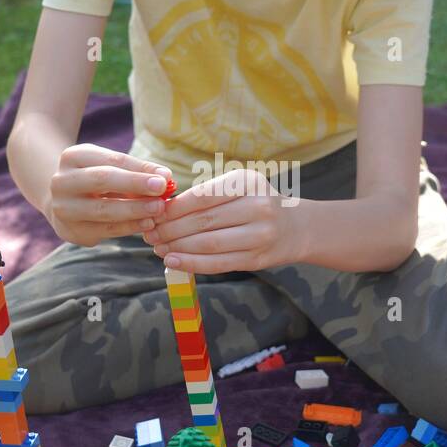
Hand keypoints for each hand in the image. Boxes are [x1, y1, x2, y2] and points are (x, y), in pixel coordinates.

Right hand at [45, 144, 172, 246]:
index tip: (165, 175)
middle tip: (162, 189)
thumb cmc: (95, 180)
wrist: (63, 203)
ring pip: (103, 209)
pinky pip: (105, 230)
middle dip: (135, 184)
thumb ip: (136, 171)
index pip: (111, 160)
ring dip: (135, 210)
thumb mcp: (109, 167)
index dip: (140, 168)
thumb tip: (165, 177)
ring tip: (159, 209)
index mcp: (72, 157)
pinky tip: (148, 223)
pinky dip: (129, 227)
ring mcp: (64, 208)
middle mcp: (62, 181)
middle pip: (102, 180)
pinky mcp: (72, 231)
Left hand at [142, 167, 304, 273]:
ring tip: (157, 248)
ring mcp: (260, 235)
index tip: (152, 214)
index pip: (202, 197)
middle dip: (170, 229)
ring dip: (177, 248)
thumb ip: (206, 196)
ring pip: (208, 243)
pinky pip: (219, 263)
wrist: (297, 227)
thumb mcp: (238, 188)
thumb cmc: (256, 204)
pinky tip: (173, 262)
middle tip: (149, 233)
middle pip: (203, 221)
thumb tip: (162, 209)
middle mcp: (258, 206)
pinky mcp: (258, 259)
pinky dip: (192, 264)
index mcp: (248, 182)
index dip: (173, 208)